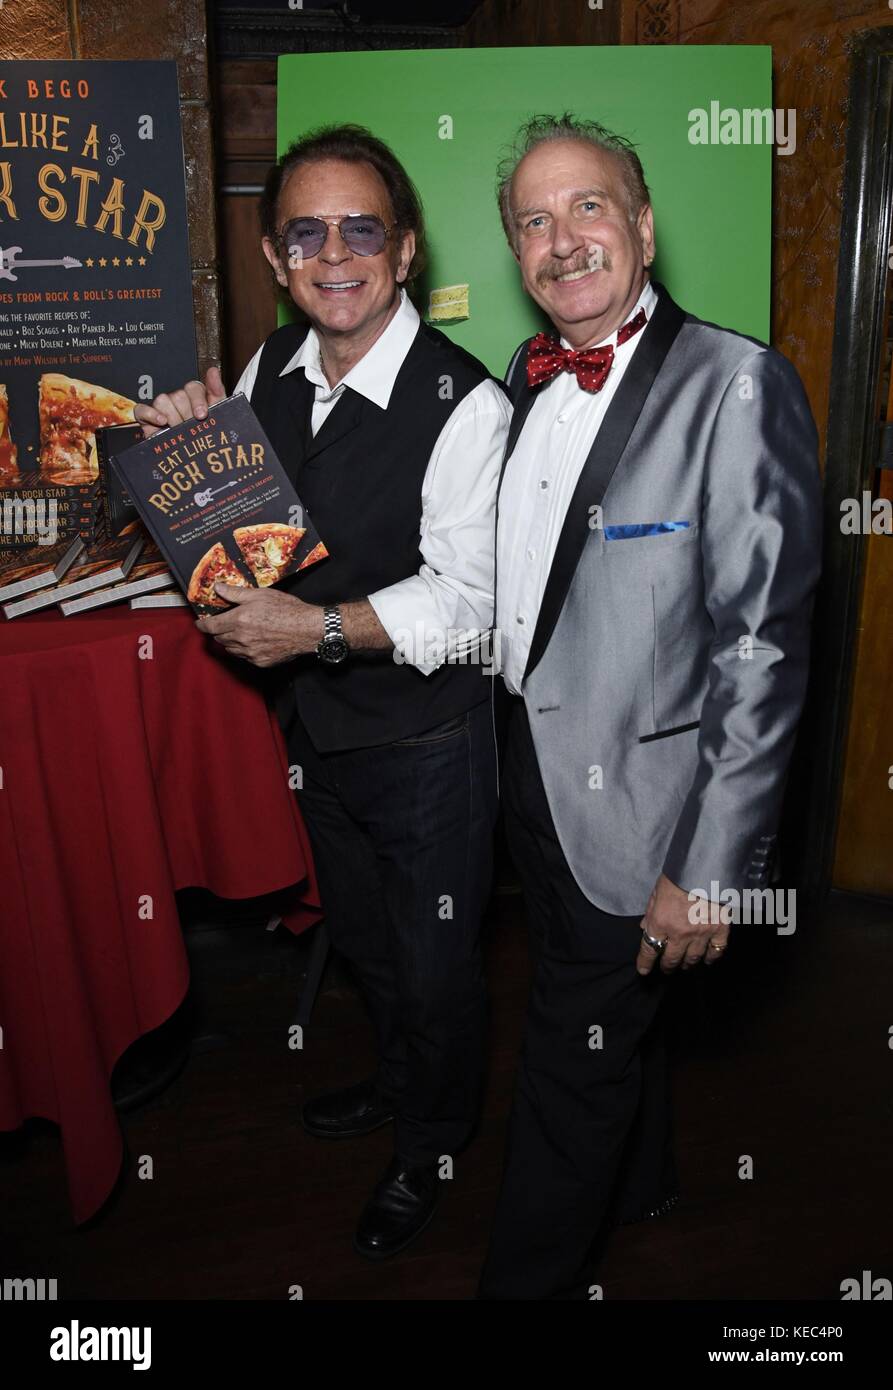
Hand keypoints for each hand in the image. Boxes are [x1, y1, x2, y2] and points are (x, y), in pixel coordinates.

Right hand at [133, 366, 226, 437]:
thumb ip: (216, 390)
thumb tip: (213, 370)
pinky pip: (141, 410)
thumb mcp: (219, 414)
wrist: (200, 459)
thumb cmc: (210, 435)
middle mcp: (178, 401)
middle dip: (186, 413)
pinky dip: (150, 414)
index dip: (197, 400)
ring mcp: (162, 410)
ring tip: (180, 430)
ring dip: (173, 417)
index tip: (202, 415)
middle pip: (178, 394)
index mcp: (195, 398)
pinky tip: (162, 422)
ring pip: (162, 400)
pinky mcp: (148, 420)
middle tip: (192, 427)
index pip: (192, 387)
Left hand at [195, 583, 323, 666]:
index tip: (200, 624)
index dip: (202, 625)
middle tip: (225, 624)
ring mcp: (250, 653)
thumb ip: (235, 593)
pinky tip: (254, 641)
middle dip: (219, 631)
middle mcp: (241, 639)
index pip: (211, 626)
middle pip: (219, 639)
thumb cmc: (287, 610)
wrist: (307, 629)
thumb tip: (218, 588)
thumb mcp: (260, 595)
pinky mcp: (260, 662)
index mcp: (239, 620)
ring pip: (231, 649)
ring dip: (230, 641)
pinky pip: (245, 657)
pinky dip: (245, 650)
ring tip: (241, 632)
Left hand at [636, 872, 729, 975]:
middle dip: (667, 966)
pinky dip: (711, 958)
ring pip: (693, 959)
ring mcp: (701, 933)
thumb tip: (645, 927)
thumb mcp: (657, 891)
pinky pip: (716, 951)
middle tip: (666, 969)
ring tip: (684, 965)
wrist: (706, 867)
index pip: (649, 949)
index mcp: (661, 922)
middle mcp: (680, 933)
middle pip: (671, 959)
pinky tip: (707, 960)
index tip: (644, 970)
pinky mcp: (720, 930)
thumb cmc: (678, 875)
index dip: (645, 963)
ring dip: (687, 964)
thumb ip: (651, 912)